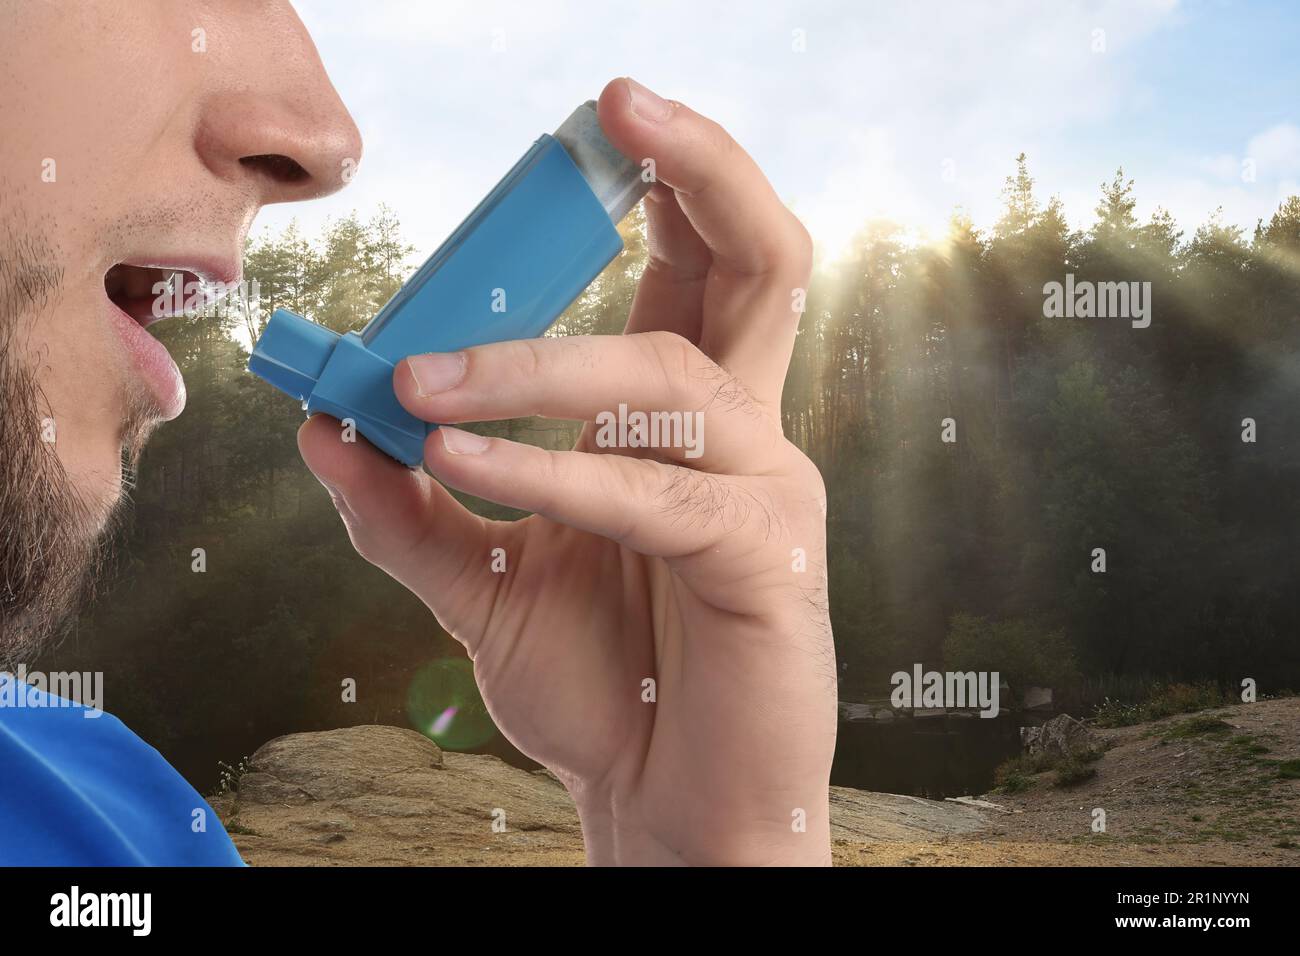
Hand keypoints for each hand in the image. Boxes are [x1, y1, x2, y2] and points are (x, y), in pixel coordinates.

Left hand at [298, 77, 834, 865]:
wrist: (662, 806)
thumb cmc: (604, 689)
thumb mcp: (484, 584)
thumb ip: (409, 505)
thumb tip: (326, 422)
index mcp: (686, 422)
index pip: (696, 272)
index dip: (671, 182)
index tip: (600, 121)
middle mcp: (741, 435)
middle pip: (762, 264)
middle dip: (705, 169)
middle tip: (619, 107)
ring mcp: (768, 491)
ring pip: (668, 375)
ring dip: (537, 364)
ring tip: (422, 380)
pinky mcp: (769, 560)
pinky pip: (653, 492)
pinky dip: (551, 470)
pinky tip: (462, 456)